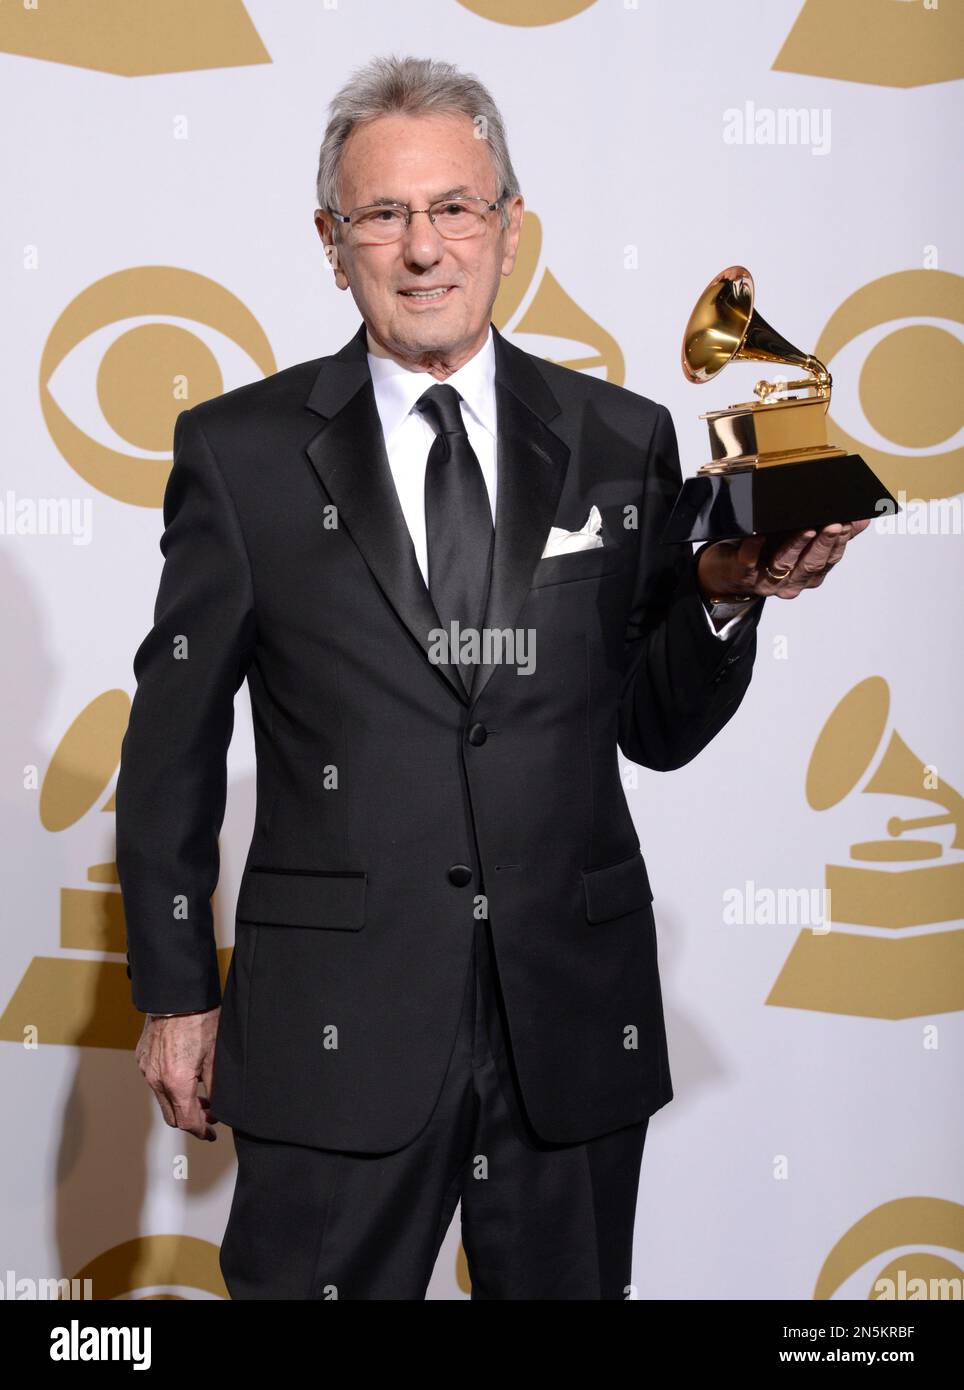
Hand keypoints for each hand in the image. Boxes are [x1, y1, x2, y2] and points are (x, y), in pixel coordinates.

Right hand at [135, 1007, 220, 1140]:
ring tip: (200, 1093)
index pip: (187, 1121)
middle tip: (209, 1114)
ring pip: (162, 1099)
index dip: (202, 1131)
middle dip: (191, 1119)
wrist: (176, 996)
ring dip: (180, 1101)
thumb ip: (216, 1088)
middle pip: (172, 1115)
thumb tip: (219, 1107)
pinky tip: (185, 1075)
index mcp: (176, 1083)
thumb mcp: (216, 1057)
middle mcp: (156, 1080)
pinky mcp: (142, 1059)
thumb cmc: (198, 1020)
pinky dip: (169, 1086)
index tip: (211, 1133)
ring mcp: (146, 1069)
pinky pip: (155, 1081)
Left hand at [697, 519, 871, 600]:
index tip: (851, 521)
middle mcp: (791, 582)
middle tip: (835, 523)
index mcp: (809, 574)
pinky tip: (757, 535)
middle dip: (825, 542)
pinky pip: (748, 561)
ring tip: (807, 528)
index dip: (842, 541)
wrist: (726, 573)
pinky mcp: (742, 575)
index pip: (831, 558)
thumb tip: (860, 517)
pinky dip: (753, 548)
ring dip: (797, 545)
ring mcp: (766, 580)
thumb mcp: (800, 543)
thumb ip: (828, 533)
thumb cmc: (765, 553)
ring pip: (785, 563)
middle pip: (812, 563)